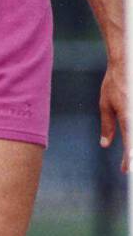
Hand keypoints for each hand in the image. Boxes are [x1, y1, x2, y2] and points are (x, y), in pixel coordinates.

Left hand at [99, 54, 127, 172]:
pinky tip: (128, 138)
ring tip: (127, 154)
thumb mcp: (106, 105)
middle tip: (127, 166)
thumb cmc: (114, 84)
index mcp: (128, 118)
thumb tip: (105, 144)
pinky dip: (132, 134)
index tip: (127, 170)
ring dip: (132, 143)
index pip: (130, 145)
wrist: (127, 64)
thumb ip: (107, 126)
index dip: (129, 159)